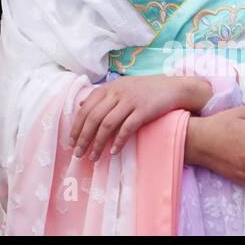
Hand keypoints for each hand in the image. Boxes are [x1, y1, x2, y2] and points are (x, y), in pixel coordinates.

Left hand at [70, 75, 210, 160]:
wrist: (172, 88)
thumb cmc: (144, 90)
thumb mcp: (120, 87)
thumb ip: (101, 95)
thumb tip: (81, 104)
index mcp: (108, 88)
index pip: (86, 108)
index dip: (76, 126)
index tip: (71, 142)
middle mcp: (117, 93)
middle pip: (93, 117)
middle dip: (83, 138)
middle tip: (77, 153)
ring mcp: (130, 101)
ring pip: (107, 124)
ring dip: (98, 143)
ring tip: (93, 157)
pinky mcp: (143, 110)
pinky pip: (127, 128)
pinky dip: (118, 141)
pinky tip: (113, 152)